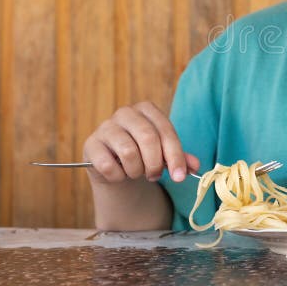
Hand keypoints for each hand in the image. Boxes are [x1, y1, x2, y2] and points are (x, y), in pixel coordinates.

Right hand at [83, 101, 198, 184]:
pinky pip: (108, 165)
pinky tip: (119, 174)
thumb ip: (180, 159)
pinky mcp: (90, 144)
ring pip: (128, 152)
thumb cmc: (143, 154)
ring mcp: (105, 127)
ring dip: (136, 171)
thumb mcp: (164, 154)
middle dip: (155, 164)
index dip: (175, 156)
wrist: (115, 165)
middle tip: (155, 176)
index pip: (165, 131)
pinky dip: (118, 176)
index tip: (180, 176)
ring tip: (136, 173)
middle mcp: (125, 113)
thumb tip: (195, 167)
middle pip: (148, 138)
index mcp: (146, 109)